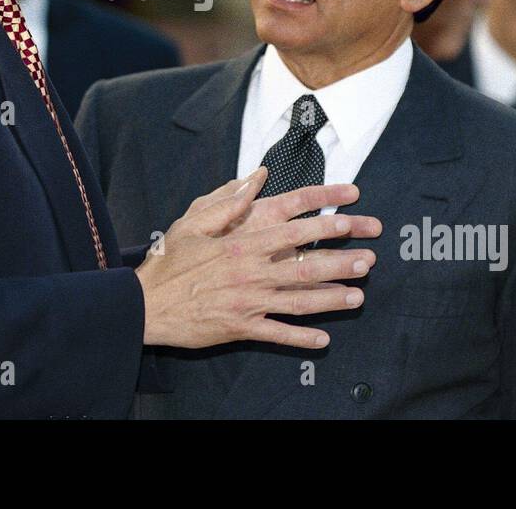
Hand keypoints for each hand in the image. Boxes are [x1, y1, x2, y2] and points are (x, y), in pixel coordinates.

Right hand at [136, 167, 381, 349]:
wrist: (146, 304)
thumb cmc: (169, 260)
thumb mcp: (194, 221)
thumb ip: (229, 199)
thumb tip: (257, 176)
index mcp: (242, 242)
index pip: (292, 227)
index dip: (324, 220)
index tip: (349, 214)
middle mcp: (251, 272)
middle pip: (305, 265)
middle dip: (341, 261)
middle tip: (369, 259)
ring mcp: (249, 302)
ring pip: (299, 301)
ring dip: (332, 299)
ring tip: (358, 296)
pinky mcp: (241, 327)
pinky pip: (278, 334)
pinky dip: (301, 338)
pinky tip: (324, 339)